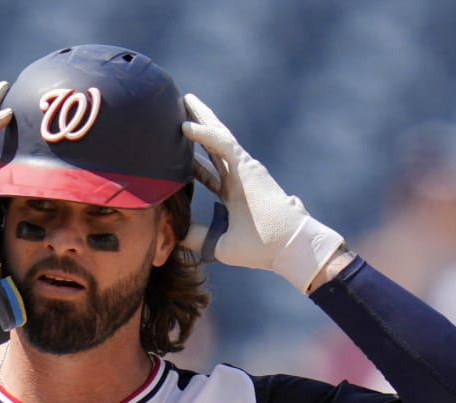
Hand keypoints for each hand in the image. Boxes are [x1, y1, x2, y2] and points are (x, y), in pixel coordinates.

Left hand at [181, 94, 344, 292]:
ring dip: (201, 117)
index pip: (208, 172)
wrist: (283, 246)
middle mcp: (237, 177)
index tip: (173, 154)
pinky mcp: (246, 166)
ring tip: (185, 100)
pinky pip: (222, 143)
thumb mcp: (217, 242)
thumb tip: (172, 233)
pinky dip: (204, 133)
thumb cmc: (258, 249)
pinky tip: (186, 125)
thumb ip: (196, 234)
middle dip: (199, 127)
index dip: (193, 163)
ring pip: (217, 136)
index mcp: (233, 194)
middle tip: (180, 110)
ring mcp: (243, 169)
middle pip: (213, 146)